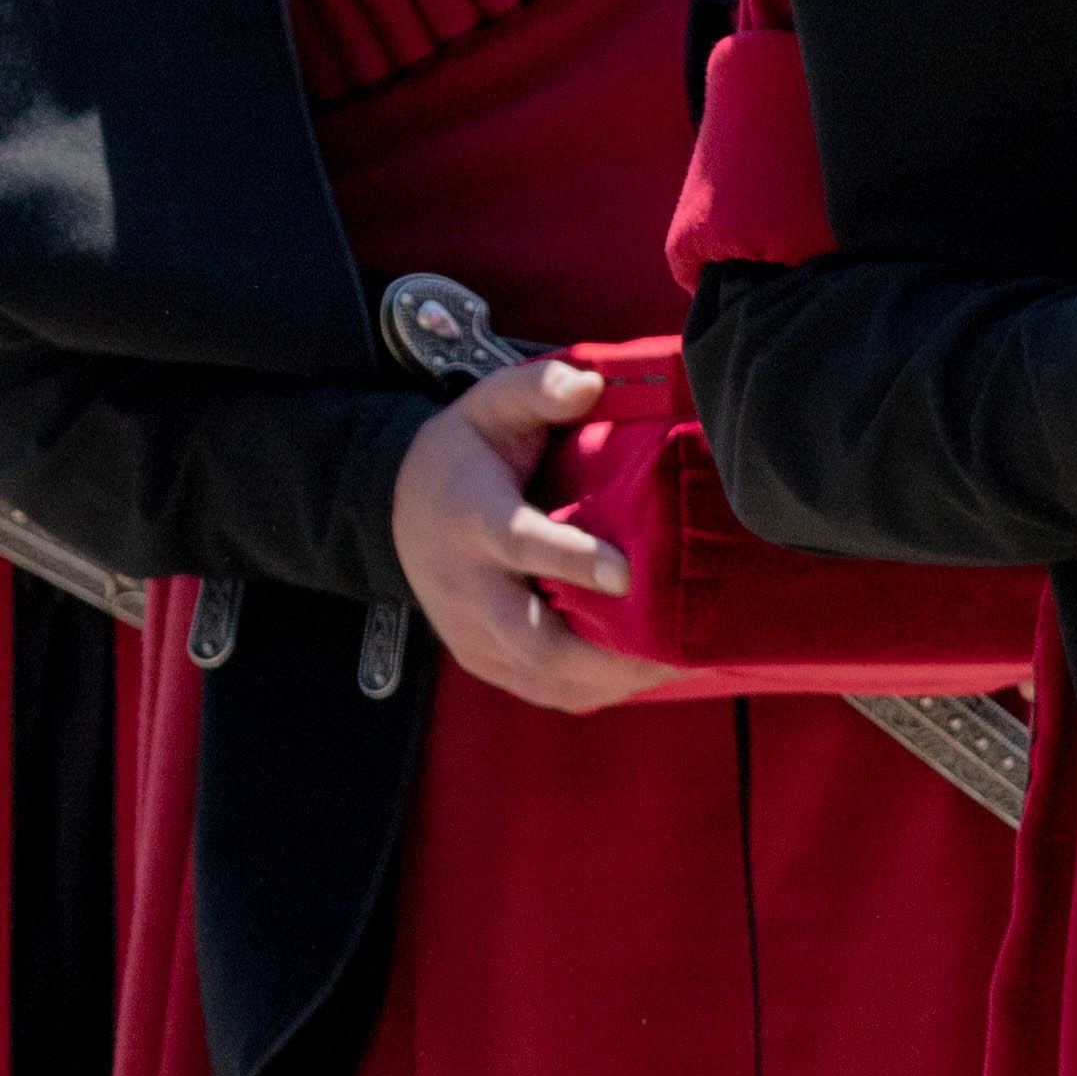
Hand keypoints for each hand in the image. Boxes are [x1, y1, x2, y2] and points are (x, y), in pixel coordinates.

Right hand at [390, 358, 672, 713]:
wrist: (401, 506)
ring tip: (675, 659)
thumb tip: (589, 385)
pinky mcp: (483, 659)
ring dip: (609, 677)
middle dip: (602, 650)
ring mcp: (471, 632)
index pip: (521, 544)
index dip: (573, 562)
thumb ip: (538, 389)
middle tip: (675, 641)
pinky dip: (594, 690)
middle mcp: (466, 586)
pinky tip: (642, 672)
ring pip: (541, 676)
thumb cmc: (465, 452)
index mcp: (471, 518)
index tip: (628, 573)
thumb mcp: (491, 405)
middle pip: (531, 637)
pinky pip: (542, 690)